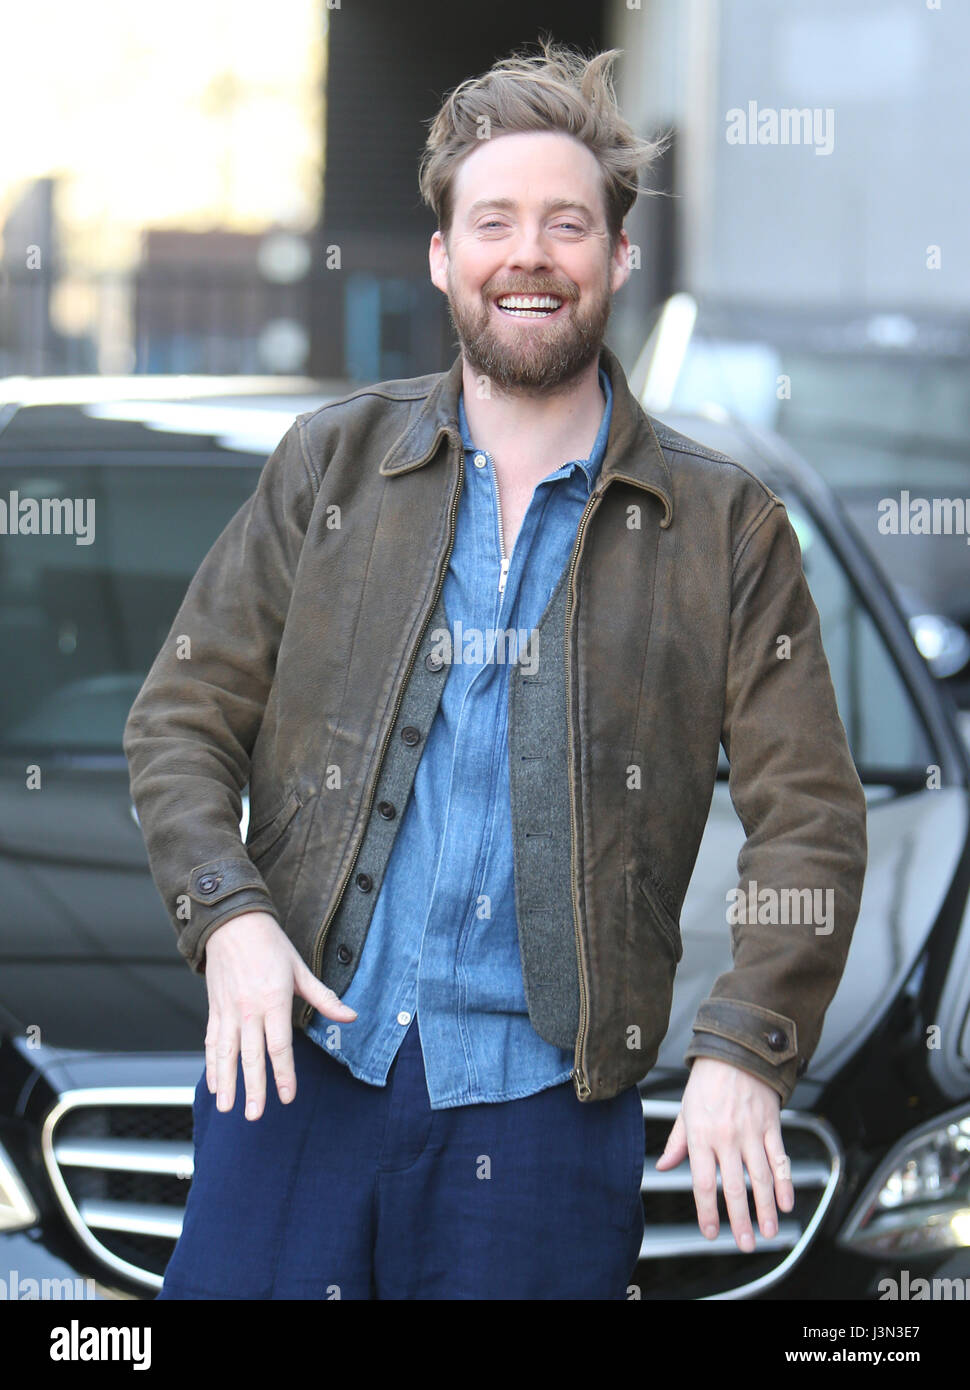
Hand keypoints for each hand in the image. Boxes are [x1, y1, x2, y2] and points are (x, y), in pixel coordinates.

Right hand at [202, 909, 357, 1120]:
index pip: (279, 1045)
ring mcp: (228, 1011)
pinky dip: (211, 1065)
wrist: (232, 923)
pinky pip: (211, 1042)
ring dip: (227, 1082)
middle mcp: (248, 1009)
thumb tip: (351, 1015)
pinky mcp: (214, 1009)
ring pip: (226, 1053)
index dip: (284, 1073)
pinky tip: (214, 1083)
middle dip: (253, 1088)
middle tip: (255, 1115)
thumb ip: (324, 997)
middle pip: (251, 1055)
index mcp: (273, 1000)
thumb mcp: (300, 969)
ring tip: (227, 1108)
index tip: (288, 1096)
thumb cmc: (268, 944)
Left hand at [655, 1057, 792, 1251]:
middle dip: (740, 1220)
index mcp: (700, 1134)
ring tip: (769, 1233)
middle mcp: (726, 1136)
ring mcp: (751, 1132)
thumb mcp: (685, 1109)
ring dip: (766, 1209)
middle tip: (745, 1244)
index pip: (702, 1182)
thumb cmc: (707, 1080)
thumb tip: (663, 1167)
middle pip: (734, 1187)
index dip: (707, 1212)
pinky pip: (780, 1159)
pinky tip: (786, 1203)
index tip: (711, 1234)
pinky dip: (785, 1183)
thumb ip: (677, 1142)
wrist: (737, 1049)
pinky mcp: (772, 1125)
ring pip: (761, 1178)